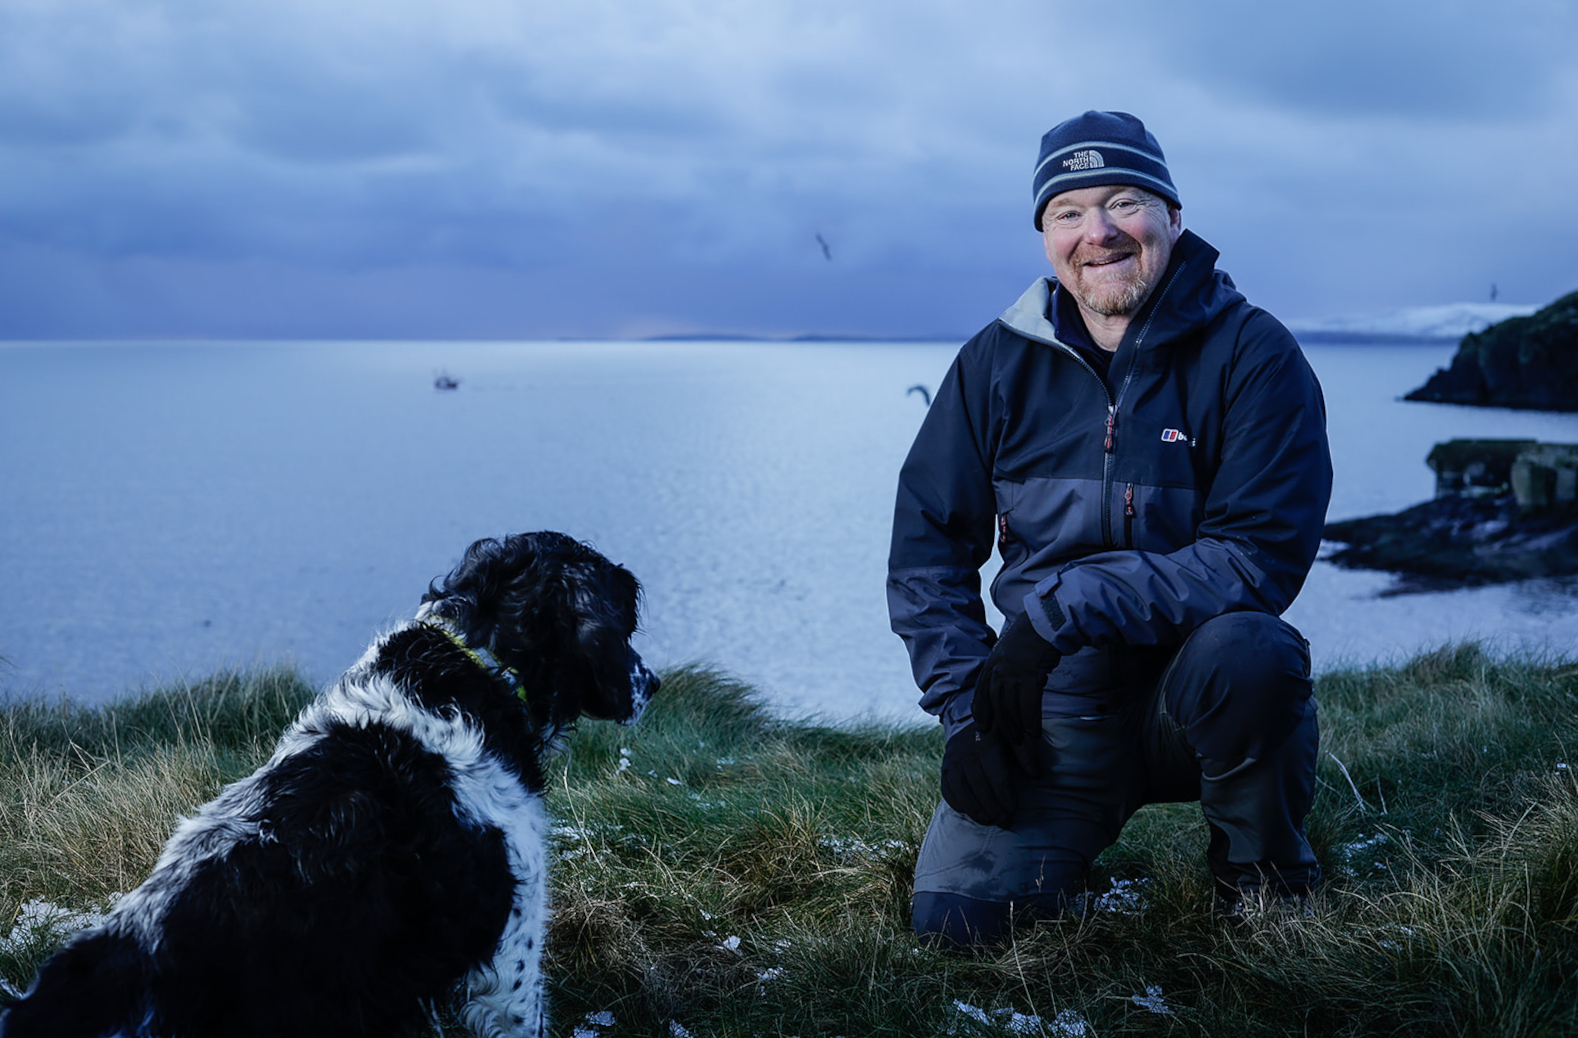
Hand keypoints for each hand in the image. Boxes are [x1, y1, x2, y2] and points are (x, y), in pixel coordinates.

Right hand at [940, 723, 1019, 827]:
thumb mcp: (1013, 737)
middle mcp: (965, 752)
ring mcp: (951, 761)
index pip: (996, 776)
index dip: (1006, 797)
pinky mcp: (944, 770)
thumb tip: (1035, 776)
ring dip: (976, 811)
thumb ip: (1025, 754)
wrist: (968, 725)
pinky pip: (948, 792)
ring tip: (990, 821)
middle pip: (979, 787)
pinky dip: (959, 805)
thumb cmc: (998, 735)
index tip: (1014, 810)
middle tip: (1005, 821)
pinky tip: (972, 813)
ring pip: (961, 791)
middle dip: (994, 809)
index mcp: (986, 742)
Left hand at [972, 611, 1060, 748]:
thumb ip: (1003, 669)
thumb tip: (1005, 688)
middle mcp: (999, 669)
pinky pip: (1030, 704)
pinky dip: (1032, 720)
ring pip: (1012, 707)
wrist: (1045, 622)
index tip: (981, 727)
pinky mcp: (1031, 676)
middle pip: (996, 703)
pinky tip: (1035, 732)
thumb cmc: (1030, 638)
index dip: (981, 712)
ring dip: (1017, 726)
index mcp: (991, 663)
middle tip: (1009, 738)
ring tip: (1023, 739)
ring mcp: (1014, 673)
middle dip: (1001, 723)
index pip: (981, 692)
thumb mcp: (1008, 652)